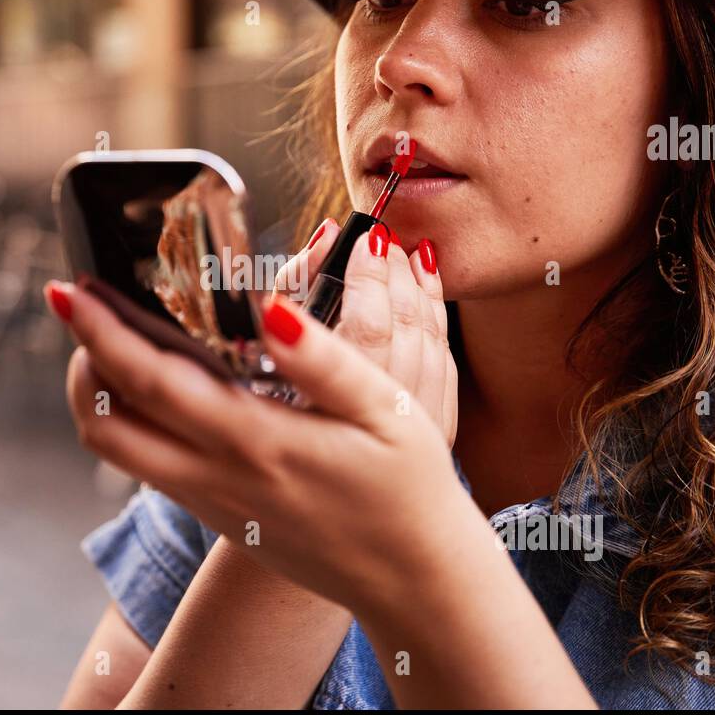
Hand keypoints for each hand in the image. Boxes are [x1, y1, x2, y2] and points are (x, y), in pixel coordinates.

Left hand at [47, 270, 467, 615]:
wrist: (411, 581)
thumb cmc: (408, 490)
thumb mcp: (387, 411)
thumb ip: (324, 358)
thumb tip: (269, 309)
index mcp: (255, 442)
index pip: (149, 381)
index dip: (98, 332)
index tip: (69, 290)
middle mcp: (218, 478)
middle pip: (104, 426)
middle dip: (80, 365)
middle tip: (88, 313)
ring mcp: (212, 503)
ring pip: (118, 452)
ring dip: (99, 396)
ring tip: (116, 342)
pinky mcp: (218, 516)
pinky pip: (148, 467)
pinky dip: (132, 421)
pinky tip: (164, 387)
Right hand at [275, 220, 457, 447]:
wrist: (330, 478)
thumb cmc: (279, 410)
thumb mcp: (268, 352)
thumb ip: (295, 291)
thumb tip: (326, 237)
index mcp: (335, 407)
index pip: (366, 329)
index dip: (368, 278)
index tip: (363, 239)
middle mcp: (385, 423)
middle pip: (404, 327)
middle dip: (394, 273)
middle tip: (382, 239)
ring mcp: (420, 429)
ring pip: (431, 341)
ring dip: (418, 289)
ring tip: (404, 254)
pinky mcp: (439, 430)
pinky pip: (446, 362)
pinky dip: (437, 319)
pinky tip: (427, 288)